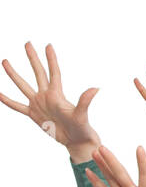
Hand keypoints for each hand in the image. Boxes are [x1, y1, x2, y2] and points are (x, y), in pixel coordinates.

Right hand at [0, 43, 99, 160]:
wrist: (76, 142)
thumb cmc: (82, 129)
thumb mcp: (82, 115)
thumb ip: (85, 101)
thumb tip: (96, 88)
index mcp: (57, 95)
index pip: (54, 73)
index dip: (51, 60)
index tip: (48, 45)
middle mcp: (46, 96)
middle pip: (38, 73)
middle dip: (33, 58)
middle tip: (27, 43)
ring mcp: (38, 104)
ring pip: (23, 86)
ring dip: (14, 74)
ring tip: (5, 61)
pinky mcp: (33, 115)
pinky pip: (17, 106)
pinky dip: (7, 100)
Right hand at [84, 145, 145, 186]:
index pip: (145, 175)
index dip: (142, 163)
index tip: (140, 148)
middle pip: (121, 173)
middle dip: (112, 161)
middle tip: (103, 147)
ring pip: (110, 178)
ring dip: (103, 166)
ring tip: (95, 152)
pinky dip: (95, 181)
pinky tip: (89, 171)